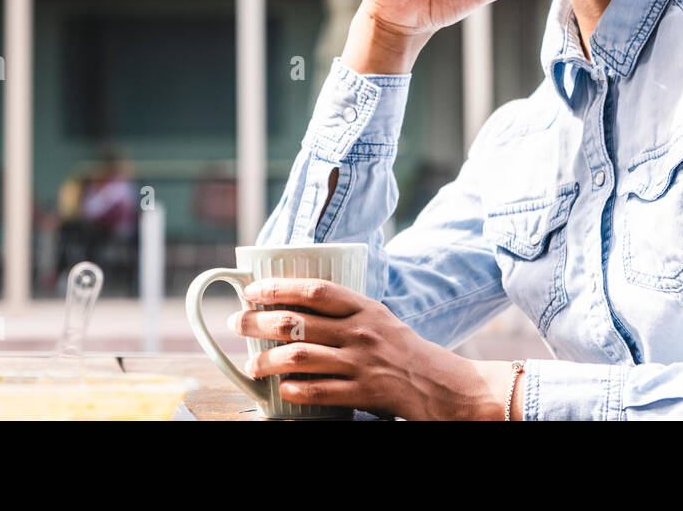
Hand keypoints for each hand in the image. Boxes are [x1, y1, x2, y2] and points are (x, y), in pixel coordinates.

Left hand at [232, 278, 517, 419]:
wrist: (443, 385)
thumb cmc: (406, 350)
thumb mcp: (381, 319)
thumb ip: (347, 313)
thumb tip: (299, 306)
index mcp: (365, 308)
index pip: (315, 290)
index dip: (279, 288)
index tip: (252, 290)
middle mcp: (361, 332)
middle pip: (297, 322)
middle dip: (259, 322)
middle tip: (239, 324)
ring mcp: (362, 363)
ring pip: (300, 356)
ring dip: (267, 360)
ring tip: (252, 365)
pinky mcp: (364, 393)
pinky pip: (319, 391)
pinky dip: (294, 389)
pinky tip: (281, 389)